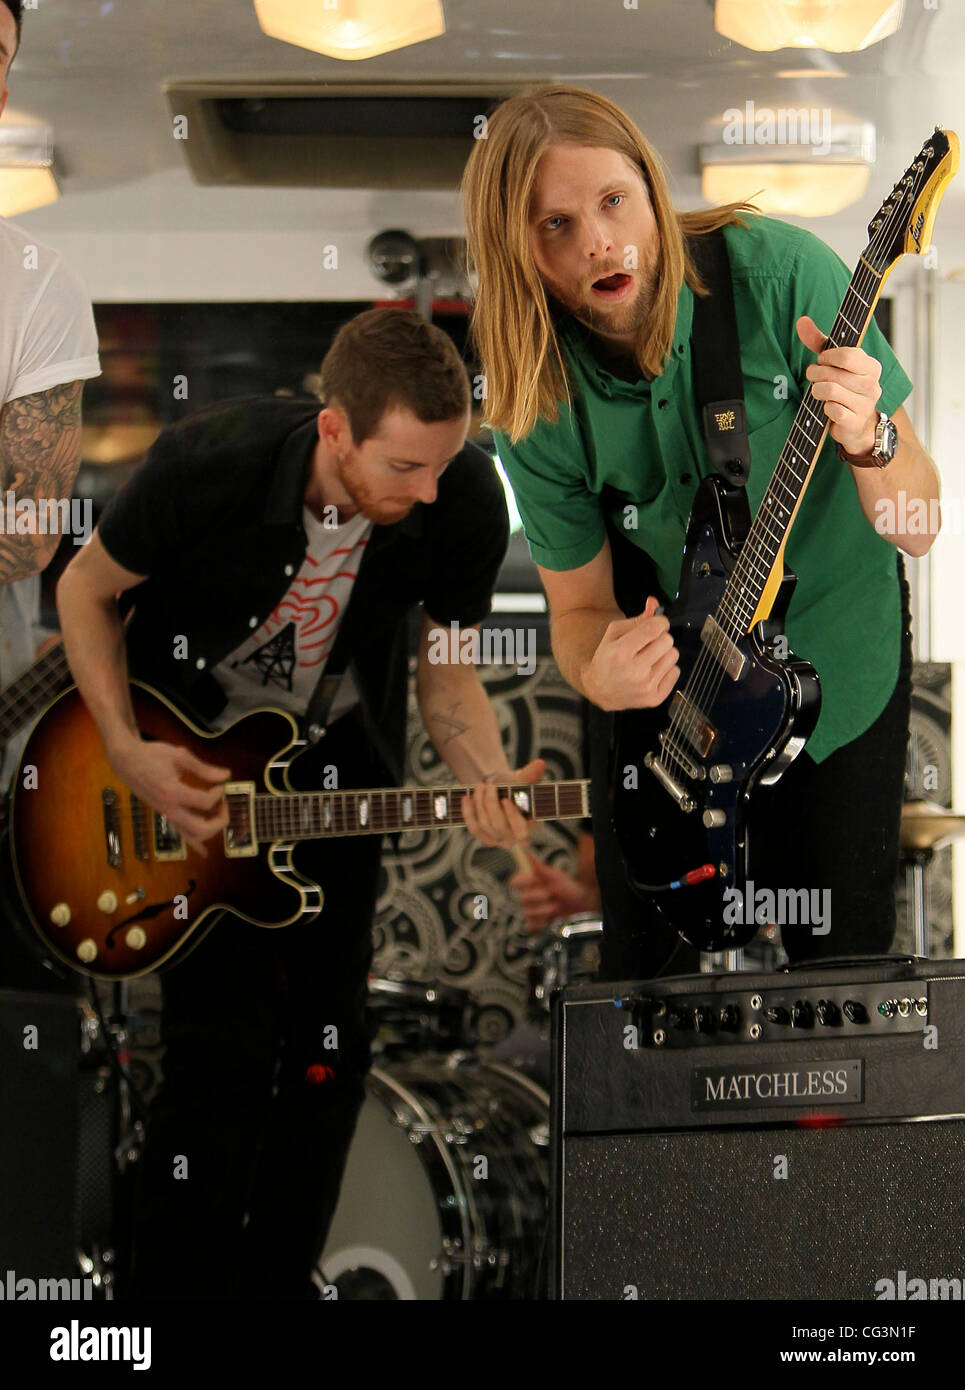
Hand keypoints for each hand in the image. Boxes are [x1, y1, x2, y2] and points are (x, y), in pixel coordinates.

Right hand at [110, 737, 230, 854]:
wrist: (126, 762)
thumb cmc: (151, 755)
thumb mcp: (180, 756)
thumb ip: (204, 768)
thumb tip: (226, 775)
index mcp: (172, 792)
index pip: (205, 802)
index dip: (219, 793)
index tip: (220, 784)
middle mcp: (169, 809)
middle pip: (201, 829)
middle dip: (220, 820)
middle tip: (224, 804)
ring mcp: (166, 815)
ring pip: (191, 837)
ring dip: (210, 830)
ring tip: (217, 814)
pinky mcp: (164, 815)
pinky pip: (181, 835)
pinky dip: (195, 844)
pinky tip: (204, 852)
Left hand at [460, 758, 545, 848]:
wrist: (502, 791)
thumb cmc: (516, 787)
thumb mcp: (523, 780)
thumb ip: (531, 774)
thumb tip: (540, 763)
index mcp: (531, 827)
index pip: (521, 830)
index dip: (512, 816)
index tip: (505, 799)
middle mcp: (516, 838)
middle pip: (499, 826)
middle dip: (491, 803)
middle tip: (489, 784)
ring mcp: (499, 840)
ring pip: (485, 826)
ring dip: (479, 803)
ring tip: (479, 785)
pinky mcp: (485, 838)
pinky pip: (474, 829)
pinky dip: (468, 813)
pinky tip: (466, 798)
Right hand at [510, 851, 596, 933]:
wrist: (582, 908)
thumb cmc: (569, 888)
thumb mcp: (556, 877)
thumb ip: (539, 867)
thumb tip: (525, 850)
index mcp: (530, 884)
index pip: (514, 882)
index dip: (522, 881)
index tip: (534, 879)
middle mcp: (527, 897)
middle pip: (522, 899)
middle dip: (540, 897)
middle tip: (552, 895)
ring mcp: (530, 912)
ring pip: (528, 913)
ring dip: (546, 910)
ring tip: (558, 907)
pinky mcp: (535, 925)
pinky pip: (531, 926)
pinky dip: (542, 923)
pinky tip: (551, 920)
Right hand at [584, 596, 677, 711]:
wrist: (600, 691)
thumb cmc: (607, 658)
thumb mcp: (614, 634)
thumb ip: (637, 618)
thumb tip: (654, 602)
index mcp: (620, 652)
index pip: (654, 628)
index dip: (659, 622)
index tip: (655, 625)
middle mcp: (634, 671)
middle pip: (667, 641)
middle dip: (660, 638)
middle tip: (649, 644)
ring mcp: (646, 687)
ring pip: (673, 655)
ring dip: (663, 654)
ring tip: (650, 658)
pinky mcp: (655, 698)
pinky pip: (676, 672)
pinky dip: (666, 669)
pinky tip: (652, 671)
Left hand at [797, 315, 881, 457]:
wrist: (856, 424)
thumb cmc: (843, 387)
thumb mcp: (833, 362)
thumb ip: (818, 341)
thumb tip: (801, 321)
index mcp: (871, 366)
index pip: (847, 355)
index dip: (827, 357)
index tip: (822, 360)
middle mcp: (872, 384)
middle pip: (833, 373)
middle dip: (816, 374)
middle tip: (814, 377)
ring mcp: (866, 404)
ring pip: (830, 390)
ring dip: (817, 391)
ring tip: (818, 392)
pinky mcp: (855, 422)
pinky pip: (832, 410)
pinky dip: (824, 409)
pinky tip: (827, 408)